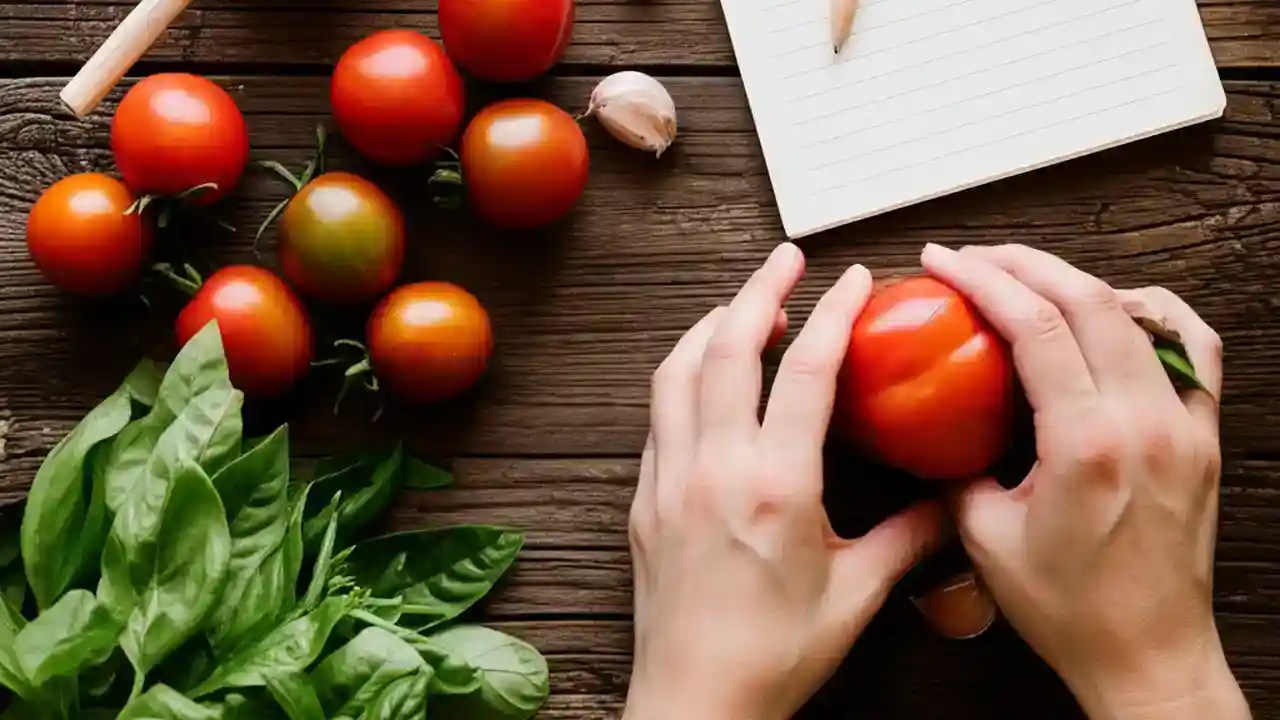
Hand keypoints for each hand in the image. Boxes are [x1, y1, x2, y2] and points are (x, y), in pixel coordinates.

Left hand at [624, 243, 945, 719]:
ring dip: (711, 325)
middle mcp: (713, 470)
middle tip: (785, 260)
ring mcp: (669, 479)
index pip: (806, 372)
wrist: (695, 702)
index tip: (851, 280)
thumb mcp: (857, 596)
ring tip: (744, 308)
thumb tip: (946, 501)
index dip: (832, 314)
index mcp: (774, 487)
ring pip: (678, 371)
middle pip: (728, 347)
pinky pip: (658, 414)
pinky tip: (705, 378)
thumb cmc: (773, 657)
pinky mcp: (645, 499)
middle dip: (759, 290)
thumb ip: (908, 538)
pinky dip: (682, 376)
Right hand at [922, 243, 1248, 719]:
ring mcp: (1185, 424)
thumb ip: (959, 469)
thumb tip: (940, 426)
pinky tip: (1117, 309)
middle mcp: (1146, 423)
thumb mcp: (987, 538)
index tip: (947, 261)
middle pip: (1088, 299)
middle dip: (1023, 263)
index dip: (985, 280)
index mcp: (1089, 446)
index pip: (1036, 326)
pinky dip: (1152, 311)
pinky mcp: (1203, 435)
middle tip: (976, 256)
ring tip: (1032, 276)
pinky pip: (1192, 345)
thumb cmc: (1072, 610)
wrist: (1149, 654)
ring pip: (1141, 310)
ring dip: (1079, 279)